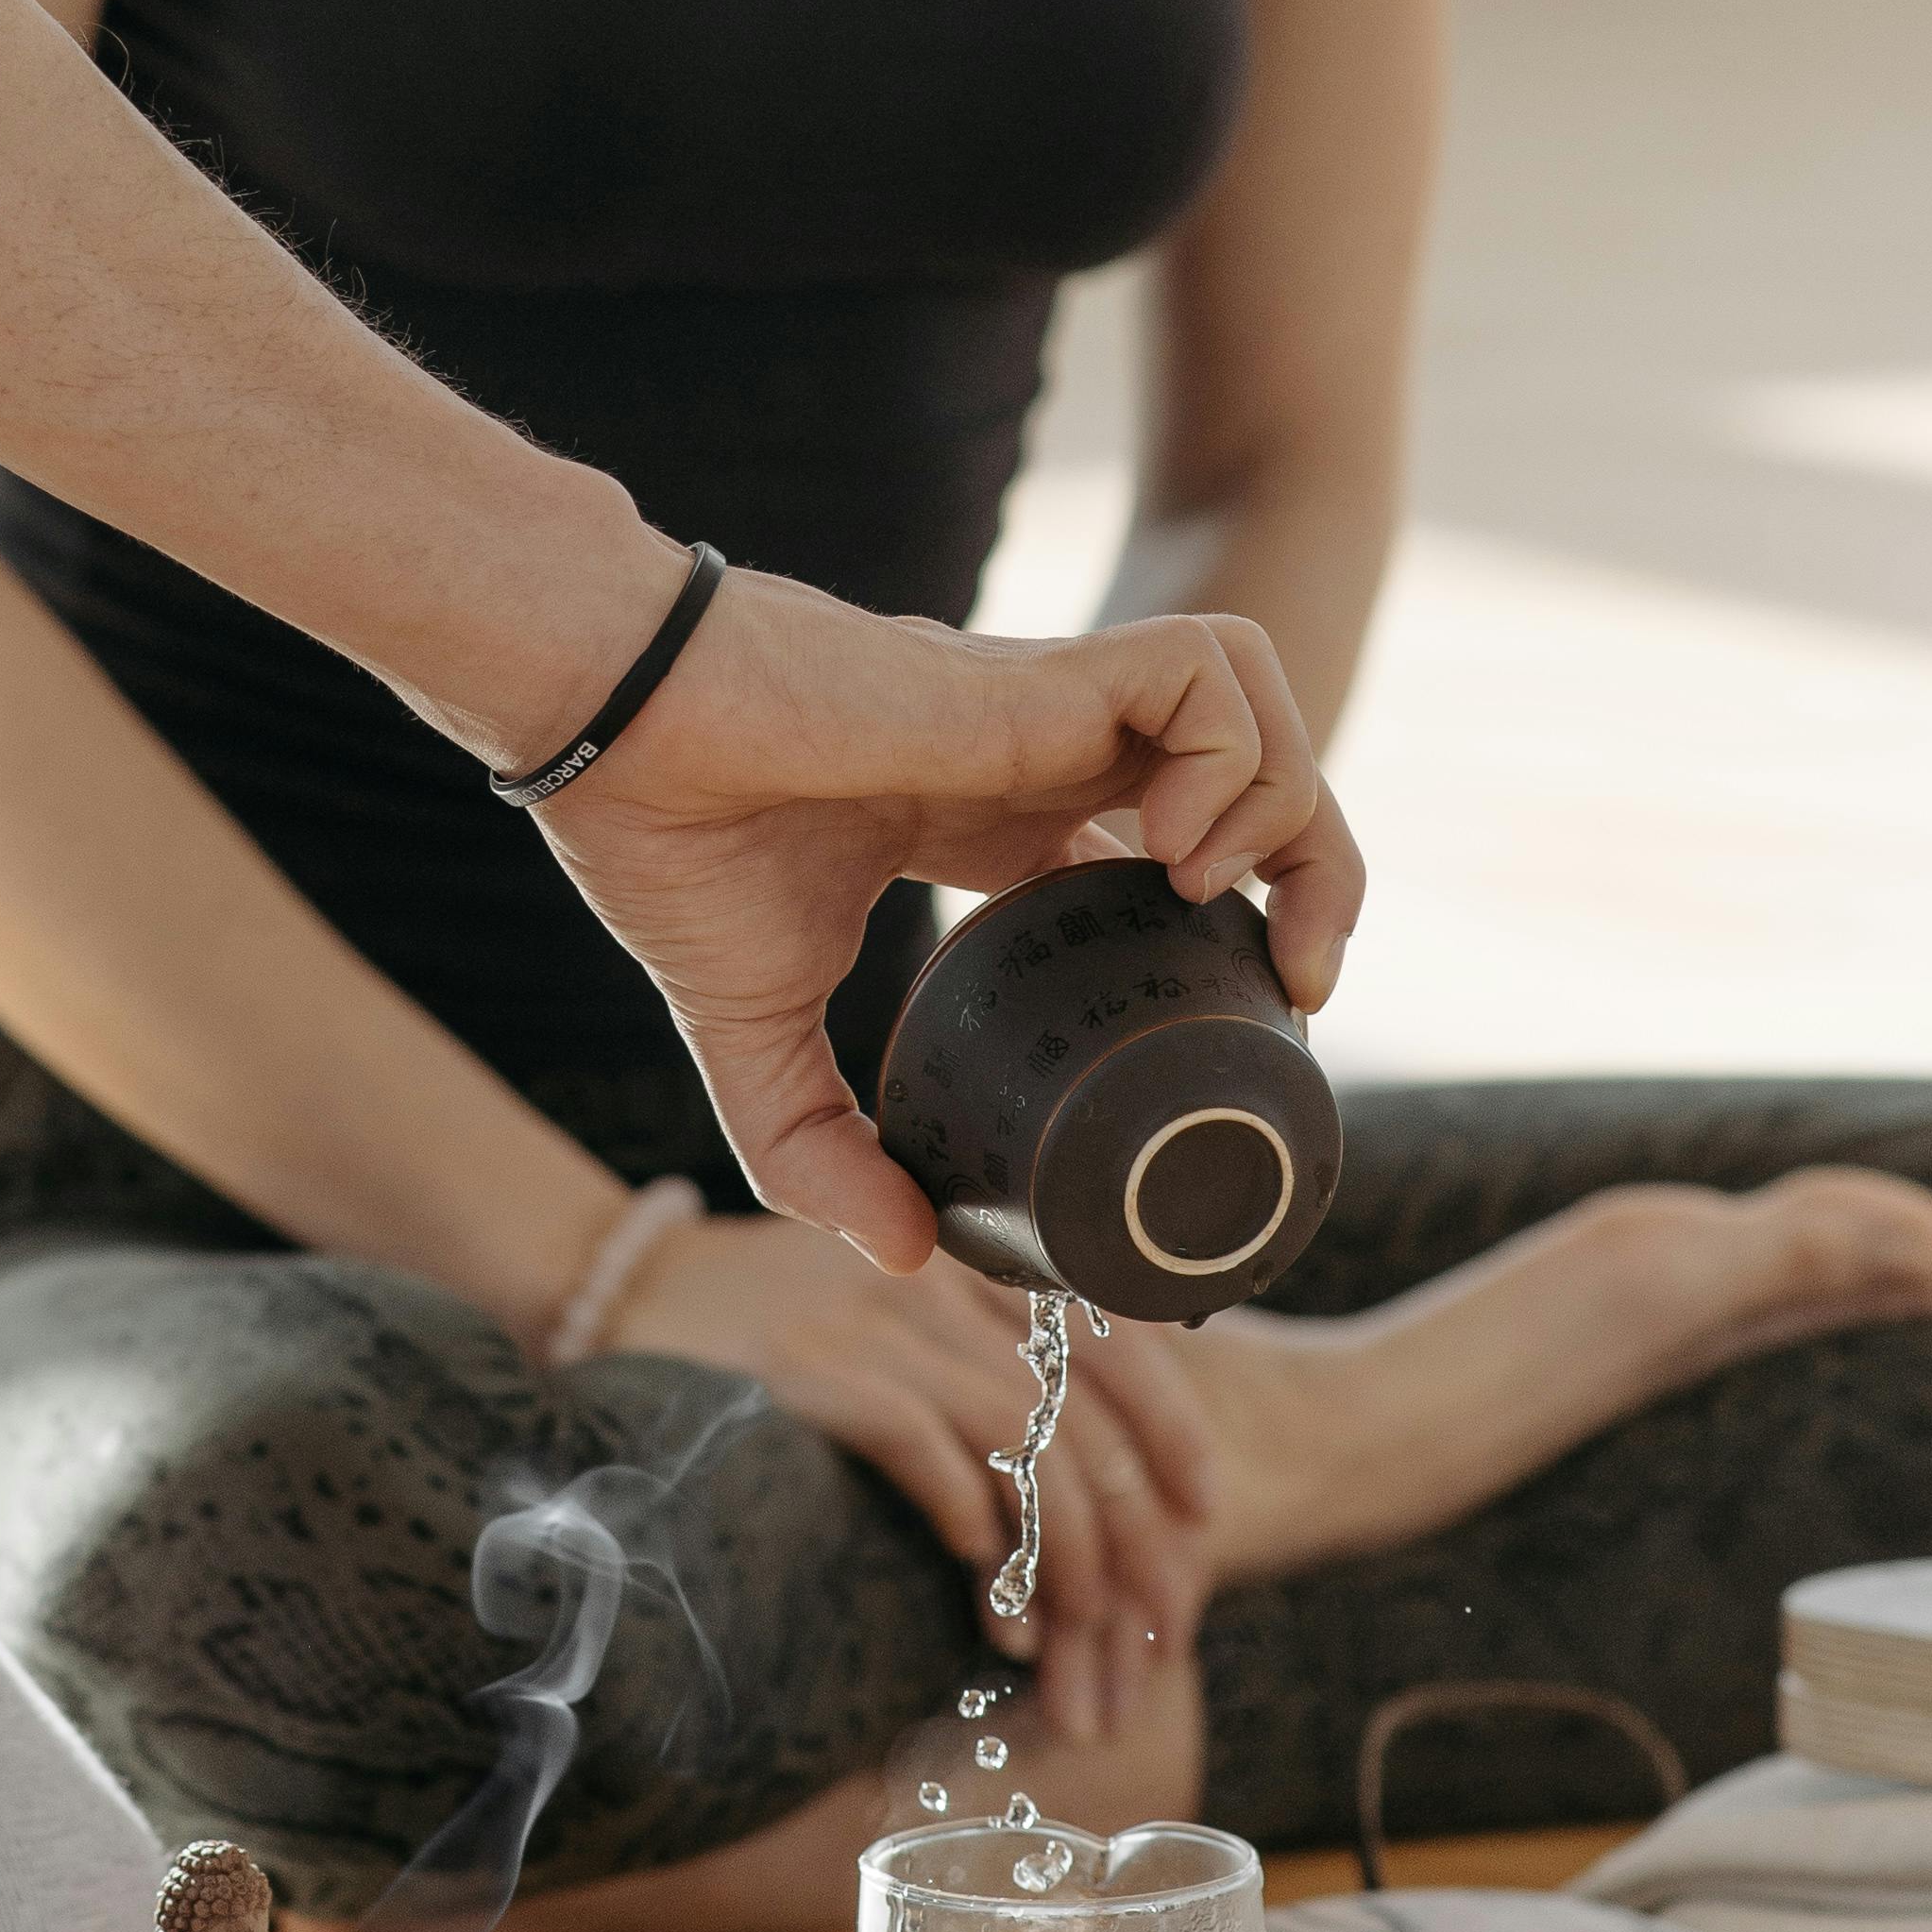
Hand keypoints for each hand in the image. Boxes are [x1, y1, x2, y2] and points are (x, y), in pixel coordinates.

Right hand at [532, 573, 1360, 1268]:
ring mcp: (1053, 710)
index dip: (1235, 919)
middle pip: (1252, 780)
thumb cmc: (667, 843)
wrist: (613, 728)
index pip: (1170, 846)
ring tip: (1219, 905)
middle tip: (1299, 986)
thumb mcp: (750, 1033)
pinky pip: (1212, 673)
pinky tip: (1171, 845)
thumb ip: (816, 1146)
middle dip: (1318, 876)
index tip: (1239, 1011)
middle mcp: (1045, 759)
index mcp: (995, 820)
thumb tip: (906, 1257)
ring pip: (1259, 712)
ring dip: (1288, 812)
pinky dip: (1230, 757)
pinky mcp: (1043, 675)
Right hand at [605, 1214, 1216, 1744]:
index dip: (1173, 1435)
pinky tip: (977, 1586)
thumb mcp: (879, 1300)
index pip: (1113, 1337)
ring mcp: (870, 1315)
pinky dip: (966, 1523)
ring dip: (1055, 1561)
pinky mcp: (806, 1365)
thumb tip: (1071, 1468)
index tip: (1201, 1522)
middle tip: (1148, 1634)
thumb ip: (970, 1345)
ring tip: (1055, 1644)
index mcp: (965, 1249)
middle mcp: (931, 1270)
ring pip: (1020, 1443)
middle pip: (1081, 1411)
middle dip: (1131, 1539)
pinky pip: (923, 1447)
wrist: (607, 1281)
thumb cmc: (752, 1315)